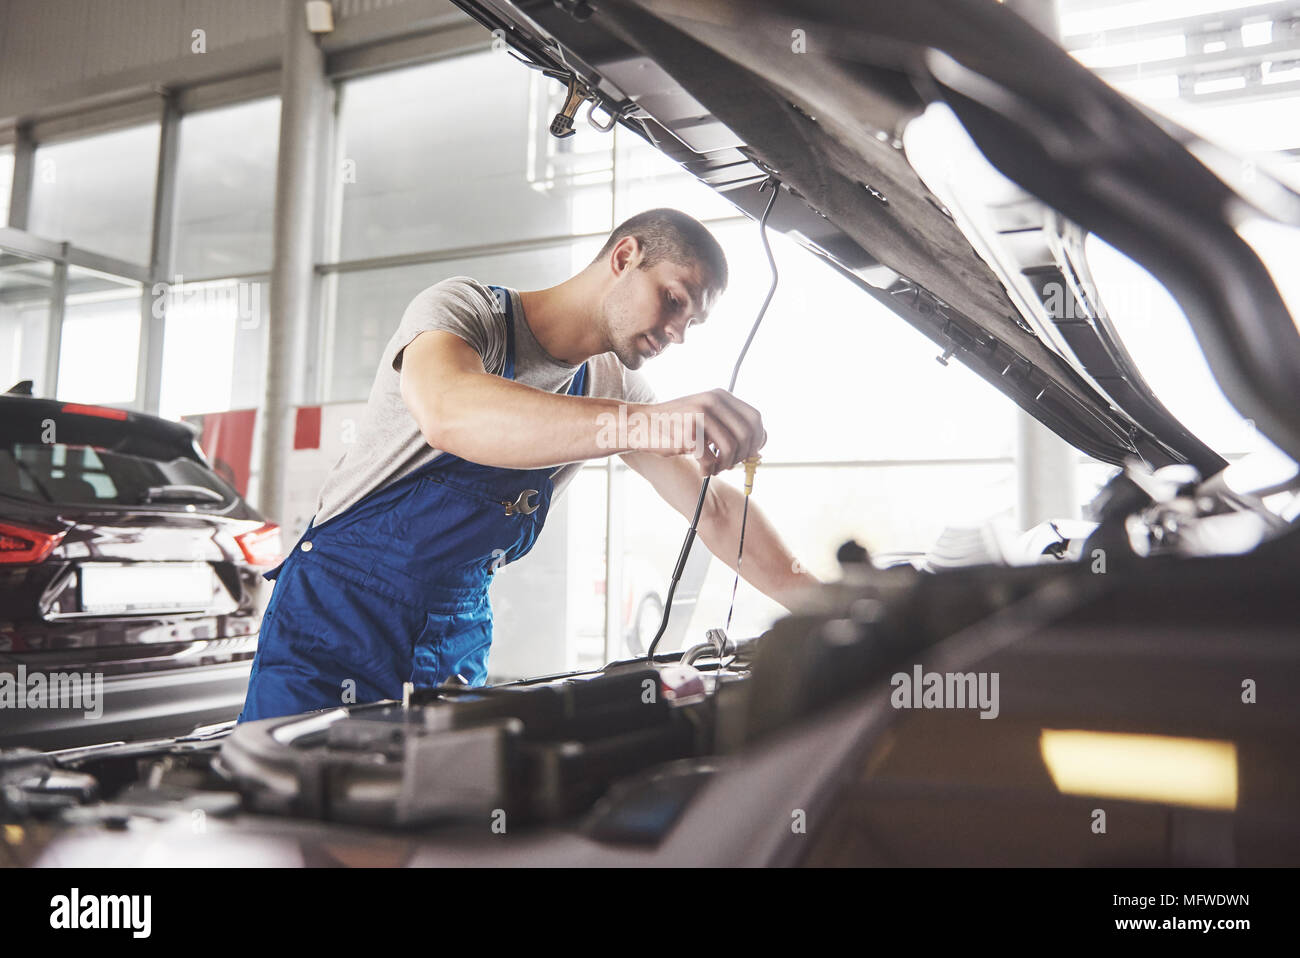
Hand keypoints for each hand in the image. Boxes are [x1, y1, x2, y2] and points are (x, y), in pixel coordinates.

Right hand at [642, 389, 766, 475]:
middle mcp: (712, 401)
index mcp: (719, 396)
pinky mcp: (688, 432)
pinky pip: (710, 459)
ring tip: (714, 468)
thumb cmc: (673, 426)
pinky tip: (701, 469)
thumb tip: (757, 450)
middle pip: (747, 434)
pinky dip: (708, 470)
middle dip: (743, 455)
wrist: (640, 424)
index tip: (751, 453)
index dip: (758, 439)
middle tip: (730, 464)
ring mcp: (700, 415)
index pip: (755, 418)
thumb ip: (728, 428)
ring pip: (731, 449)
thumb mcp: (704, 418)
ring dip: (725, 465)